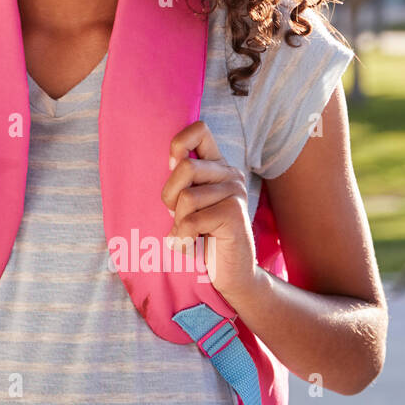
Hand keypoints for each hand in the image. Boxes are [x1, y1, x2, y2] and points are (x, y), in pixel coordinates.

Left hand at [161, 120, 259, 305]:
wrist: (231, 274)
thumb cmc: (203, 236)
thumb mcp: (189, 204)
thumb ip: (183, 180)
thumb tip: (172, 159)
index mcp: (218, 167)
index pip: (199, 130)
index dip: (179, 143)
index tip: (171, 165)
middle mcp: (230, 175)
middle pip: (184, 167)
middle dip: (169, 196)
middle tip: (177, 216)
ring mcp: (235, 193)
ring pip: (185, 197)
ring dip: (178, 222)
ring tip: (190, 234)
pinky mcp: (234, 214)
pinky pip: (190, 221)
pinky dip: (182, 238)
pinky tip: (192, 246)